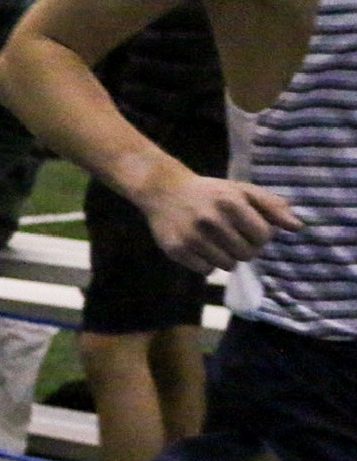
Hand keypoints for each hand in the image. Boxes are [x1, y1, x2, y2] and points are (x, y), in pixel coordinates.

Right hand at [140, 170, 299, 273]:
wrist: (162, 189)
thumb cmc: (209, 192)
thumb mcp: (240, 191)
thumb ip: (272, 206)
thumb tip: (298, 227)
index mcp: (230, 202)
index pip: (263, 236)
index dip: (259, 234)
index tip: (246, 227)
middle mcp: (210, 219)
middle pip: (247, 254)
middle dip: (243, 247)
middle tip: (229, 235)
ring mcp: (192, 236)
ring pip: (228, 265)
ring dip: (225, 256)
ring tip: (213, 240)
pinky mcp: (176, 249)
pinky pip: (206, 270)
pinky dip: (206, 262)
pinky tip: (198, 246)